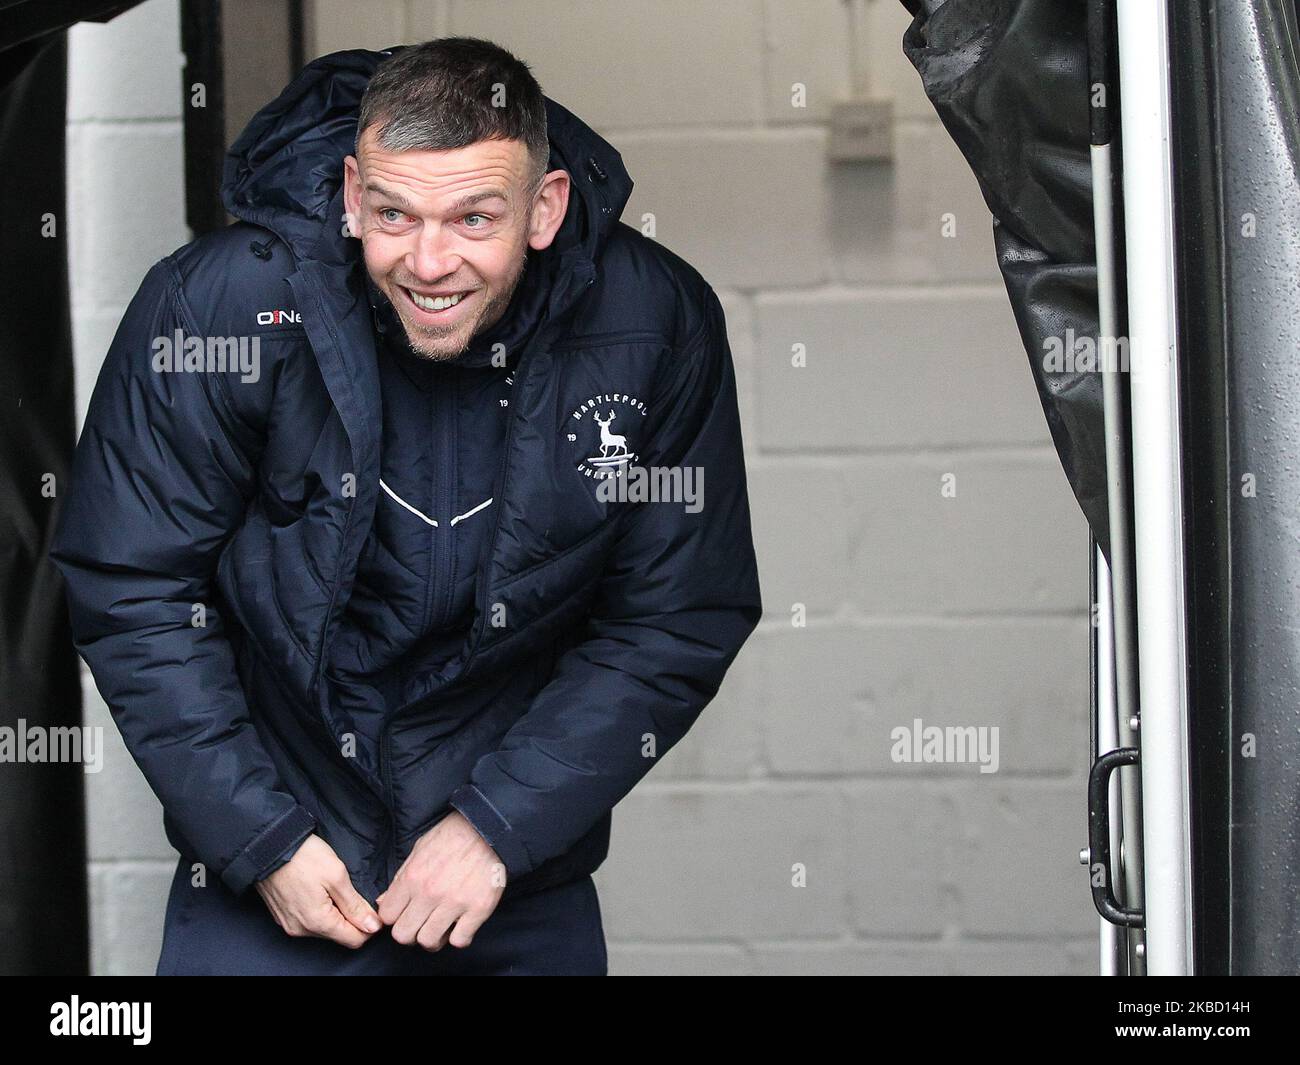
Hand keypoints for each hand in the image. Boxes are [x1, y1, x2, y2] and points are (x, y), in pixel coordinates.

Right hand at [255, 833, 382, 947]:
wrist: (266, 846)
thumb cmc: (302, 856)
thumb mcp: (336, 875)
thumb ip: (355, 905)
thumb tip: (372, 926)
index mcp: (318, 922)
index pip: (354, 940)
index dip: (369, 926)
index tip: (373, 907)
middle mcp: (302, 929)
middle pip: (339, 934)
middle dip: (352, 918)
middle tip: (353, 891)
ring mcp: (290, 924)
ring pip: (324, 928)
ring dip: (335, 913)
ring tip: (334, 887)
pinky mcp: (282, 916)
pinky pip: (308, 921)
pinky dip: (319, 910)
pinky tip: (319, 890)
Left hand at [377, 810, 506, 950]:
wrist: (489, 829)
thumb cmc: (452, 837)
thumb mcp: (419, 850)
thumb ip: (400, 878)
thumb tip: (382, 902)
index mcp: (412, 877)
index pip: (387, 916)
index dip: (394, 917)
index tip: (404, 914)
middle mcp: (430, 893)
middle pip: (403, 935)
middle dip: (410, 932)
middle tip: (420, 923)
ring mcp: (454, 903)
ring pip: (429, 942)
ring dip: (433, 938)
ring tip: (441, 926)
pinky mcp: (478, 909)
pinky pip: (459, 941)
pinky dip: (459, 937)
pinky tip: (461, 925)